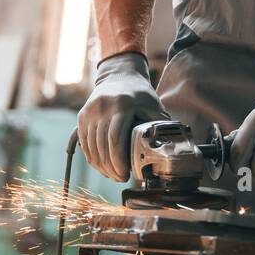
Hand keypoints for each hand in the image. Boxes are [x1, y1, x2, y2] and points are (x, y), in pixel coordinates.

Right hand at [77, 52, 165, 181]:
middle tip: (120, 178)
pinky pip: (85, 143)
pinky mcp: (82, 116)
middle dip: (111, 168)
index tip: (126, 174)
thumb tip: (171, 147)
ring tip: (112, 175)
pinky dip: (92, 158)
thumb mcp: (153, 105)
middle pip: (103, 146)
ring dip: (101, 166)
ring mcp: (90, 111)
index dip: (119, 161)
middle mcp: (103, 108)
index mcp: (122, 105)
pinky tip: (101, 166)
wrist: (118, 75)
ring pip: (92, 147)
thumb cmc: (140, 94)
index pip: (116, 139)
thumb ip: (159, 125)